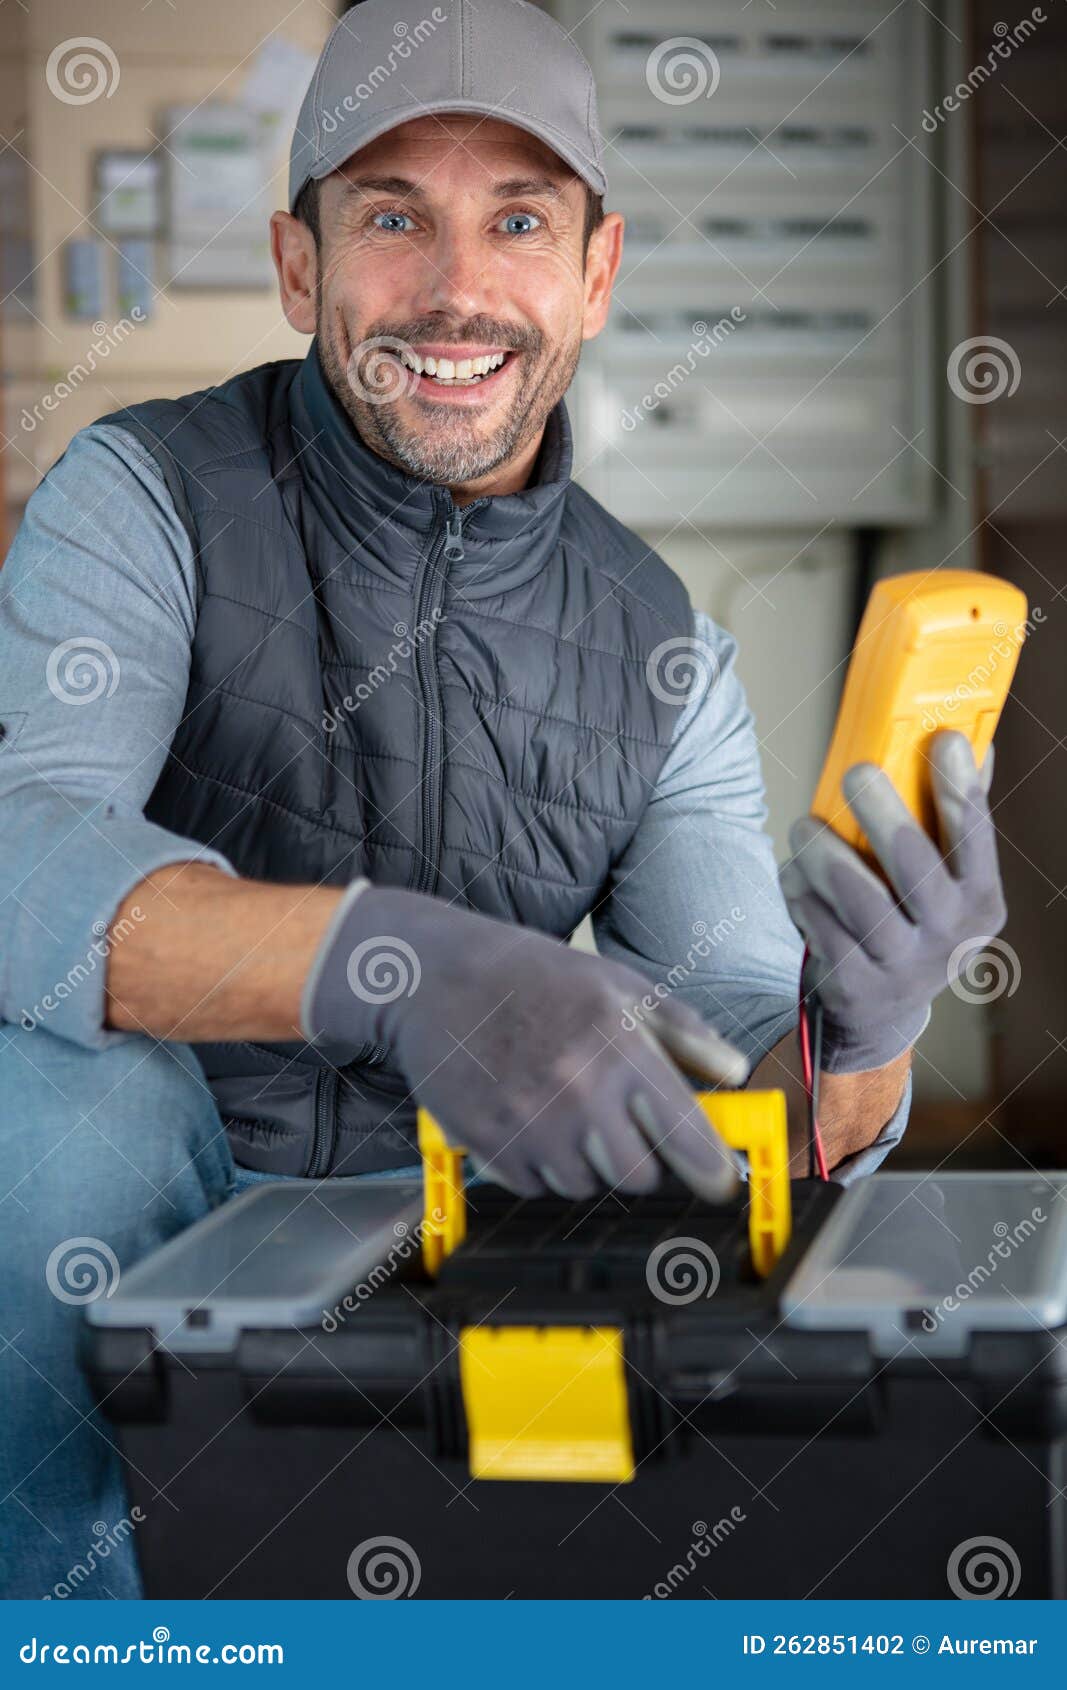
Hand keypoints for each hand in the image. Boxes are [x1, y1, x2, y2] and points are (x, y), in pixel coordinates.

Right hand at [302, 884, 747, 1198]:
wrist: (435, 977)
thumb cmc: (535, 977)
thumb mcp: (619, 985)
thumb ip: (683, 1031)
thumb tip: (733, 1072)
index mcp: (619, 1049)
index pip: (684, 1135)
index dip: (711, 1170)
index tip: (719, 1183)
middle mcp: (577, 1093)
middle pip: (637, 1177)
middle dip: (640, 1161)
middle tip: (625, 1127)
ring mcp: (528, 1123)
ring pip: (585, 1184)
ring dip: (587, 1161)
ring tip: (566, 1107)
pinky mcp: (488, 1143)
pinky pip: (535, 1184)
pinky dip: (540, 1163)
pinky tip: (528, 1115)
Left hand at [779, 731, 1006, 1073]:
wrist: (881, 1010)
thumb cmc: (912, 919)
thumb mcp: (945, 881)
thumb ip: (955, 817)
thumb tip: (973, 740)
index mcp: (980, 898)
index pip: (977, 836)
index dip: (961, 786)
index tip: (943, 738)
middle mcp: (951, 935)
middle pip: (913, 863)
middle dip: (882, 810)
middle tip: (855, 771)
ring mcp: (905, 967)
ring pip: (857, 897)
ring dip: (823, 852)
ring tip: (803, 827)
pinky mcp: (857, 987)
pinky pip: (821, 928)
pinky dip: (800, 894)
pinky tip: (794, 876)